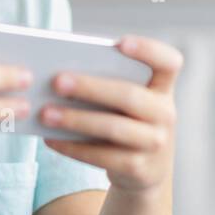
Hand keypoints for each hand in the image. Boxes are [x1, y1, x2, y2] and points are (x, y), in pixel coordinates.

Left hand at [39, 35, 182, 197]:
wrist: (144, 172)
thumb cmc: (125, 122)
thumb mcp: (126, 103)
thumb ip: (106, 85)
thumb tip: (59, 77)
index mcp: (162, 88)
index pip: (169, 63)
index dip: (149, 51)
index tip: (119, 43)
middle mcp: (165, 114)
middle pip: (129, 96)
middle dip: (90, 88)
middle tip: (56, 82)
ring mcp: (156, 144)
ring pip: (113, 128)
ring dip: (75, 120)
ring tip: (45, 113)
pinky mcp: (140, 169)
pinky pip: (101, 156)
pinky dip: (72, 147)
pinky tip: (50, 139)